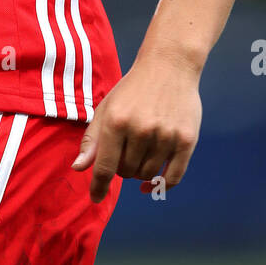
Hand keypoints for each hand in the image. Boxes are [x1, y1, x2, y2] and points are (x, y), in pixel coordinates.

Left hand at [71, 55, 202, 202]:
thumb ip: (92, 139)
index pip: (104, 166)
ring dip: (140, 172)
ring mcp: (166, 135)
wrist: (169, 66)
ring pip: (147, 175)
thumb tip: (78, 168)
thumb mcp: (106, 108)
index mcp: (116, 121)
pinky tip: (151, 185)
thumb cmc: (132, 90)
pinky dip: (160, 185)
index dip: (98, 186)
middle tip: (125, 151)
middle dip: (121, 168)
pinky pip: (173, 177)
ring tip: (140, 153)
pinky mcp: (187, 139)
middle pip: (126, 172)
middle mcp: (141, 130)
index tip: (96, 198)